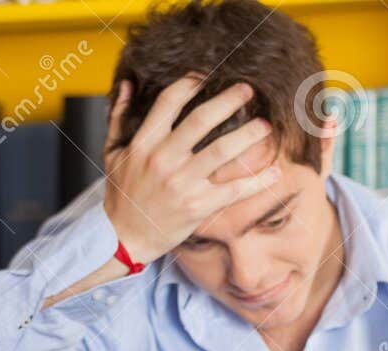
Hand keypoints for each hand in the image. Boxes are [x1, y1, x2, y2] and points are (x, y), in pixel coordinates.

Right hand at [103, 76, 281, 265]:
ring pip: (222, 151)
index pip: (169, 103)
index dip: (190, 84)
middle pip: (201, 120)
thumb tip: (126, 85)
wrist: (124, 237)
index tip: (207, 75)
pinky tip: (275, 172)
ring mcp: (183, 183)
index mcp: (144, 143)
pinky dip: (257, 181)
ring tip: (265, 126)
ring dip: (247, 136)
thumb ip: (117, 117)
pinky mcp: (198, 206)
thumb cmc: (121, 194)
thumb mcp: (112, 153)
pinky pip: (233, 190)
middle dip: (228, 101)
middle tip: (248, 90)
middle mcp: (164, 159)